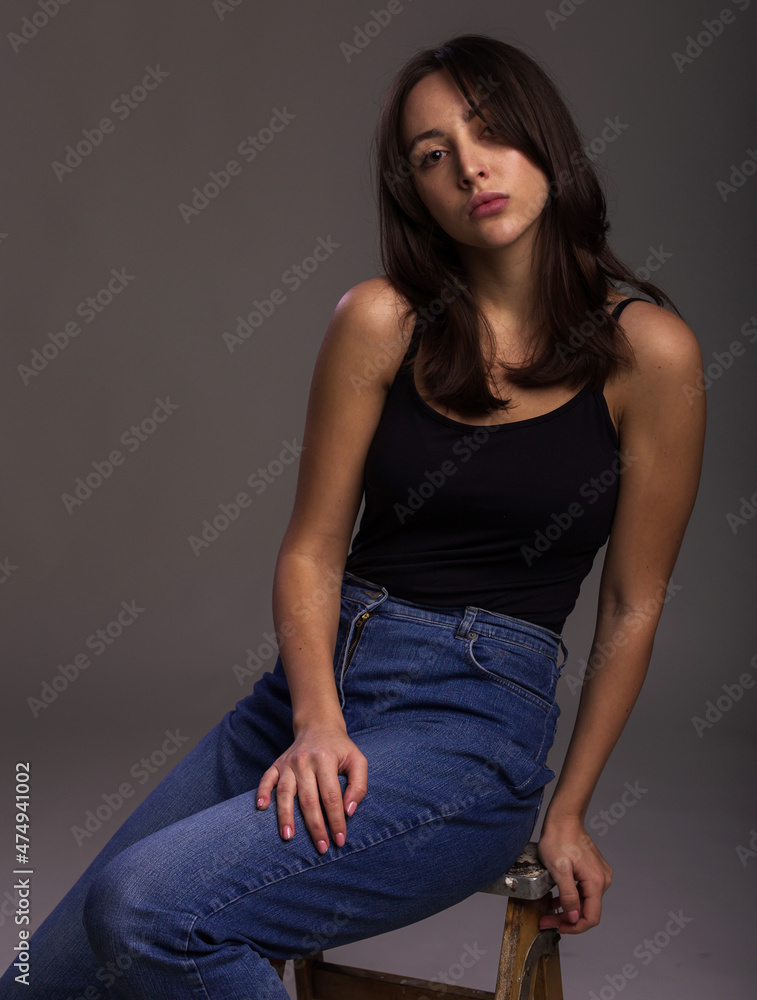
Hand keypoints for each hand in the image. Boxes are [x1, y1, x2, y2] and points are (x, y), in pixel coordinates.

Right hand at [255, 720, 367, 853]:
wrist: (319, 726)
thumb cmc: (340, 749)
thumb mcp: (358, 761)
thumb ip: (359, 785)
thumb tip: (349, 811)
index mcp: (326, 759)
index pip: (331, 796)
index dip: (336, 820)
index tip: (339, 839)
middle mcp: (304, 761)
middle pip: (308, 799)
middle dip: (315, 827)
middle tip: (322, 847)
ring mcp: (288, 762)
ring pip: (285, 792)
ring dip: (285, 816)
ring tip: (288, 837)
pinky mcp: (277, 764)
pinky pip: (267, 779)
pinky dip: (262, 792)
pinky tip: (261, 807)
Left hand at [536, 818, 612, 933]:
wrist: (564, 818)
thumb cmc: (559, 838)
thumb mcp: (558, 869)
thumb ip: (568, 895)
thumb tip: (574, 917)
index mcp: (596, 881)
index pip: (591, 917)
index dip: (574, 927)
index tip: (557, 927)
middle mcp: (603, 880)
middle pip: (588, 910)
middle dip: (568, 919)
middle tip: (547, 920)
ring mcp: (600, 875)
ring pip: (586, 902)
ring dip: (569, 909)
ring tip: (550, 910)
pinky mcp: (594, 871)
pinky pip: (585, 891)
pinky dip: (572, 898)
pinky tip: (558, 899)